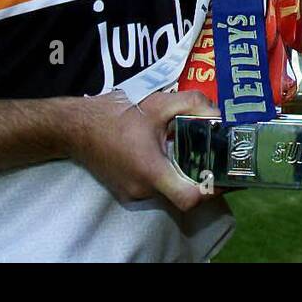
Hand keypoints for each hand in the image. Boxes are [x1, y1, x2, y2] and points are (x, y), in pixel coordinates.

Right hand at [65, 89, 218, 210]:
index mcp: (151, 172)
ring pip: (168, 189)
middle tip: (215, 155)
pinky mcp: (124, 190)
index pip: (189, 198)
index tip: (226, 173)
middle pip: (182, 193)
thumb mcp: (159, 103)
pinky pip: (154, 186)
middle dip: (200, 176)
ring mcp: (131, 193)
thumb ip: (193, 104)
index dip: (212, 189)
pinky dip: (165, 172)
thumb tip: (218, 115)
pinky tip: (166, 151)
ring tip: (190, 147)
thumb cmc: (117, 114)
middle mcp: (142, 189)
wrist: (76, 126)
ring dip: (181, 172)